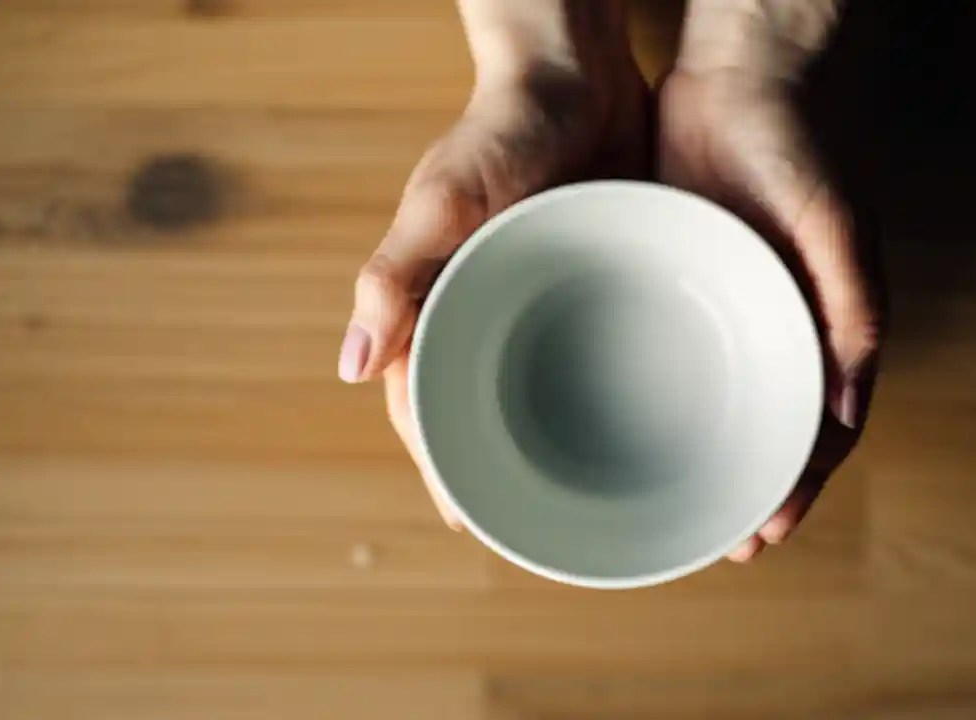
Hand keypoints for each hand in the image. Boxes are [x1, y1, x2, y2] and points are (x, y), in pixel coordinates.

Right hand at [338, 0, 646, 528]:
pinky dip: (596, 388)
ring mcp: (540, 296)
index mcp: (438, 296)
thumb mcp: (444, 198)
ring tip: (577, 491)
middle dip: (493, 463)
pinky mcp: (592, 279)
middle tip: (528, 521)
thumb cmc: (502, 126)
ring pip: (535, 384)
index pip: (423, 397)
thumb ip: (396, 272)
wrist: (577, 73)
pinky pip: (588, 348)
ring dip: (546, 434)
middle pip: (480, 403)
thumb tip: (350, 366)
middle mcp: (485, 305)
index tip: (467, 517)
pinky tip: (625, 420)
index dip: (439, 461)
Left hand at [659, 0, 879, 560]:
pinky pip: (682, 353)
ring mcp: (732, 307)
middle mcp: (779, 327)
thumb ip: (854, 314)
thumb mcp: (838, 232)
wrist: (739, 76)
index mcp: (824, 327)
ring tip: (677, 502)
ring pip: (723, 401)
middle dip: (748, 489)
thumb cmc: (800, 148)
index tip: (763, 534)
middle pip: (769, 428)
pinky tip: (643, 422)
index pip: (819, 430)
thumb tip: (850, 409)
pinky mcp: (685, 280)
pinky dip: (672, 397)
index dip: (796, 487)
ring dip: (708, 455)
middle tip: (718, 540)